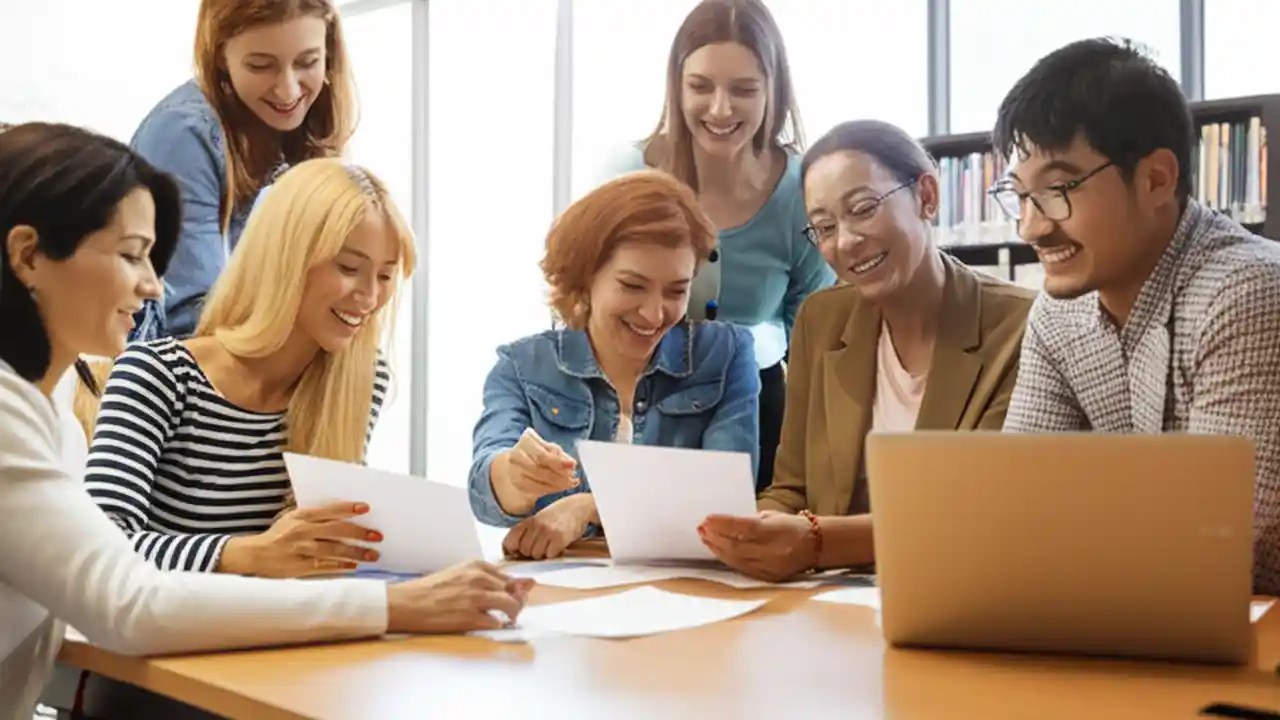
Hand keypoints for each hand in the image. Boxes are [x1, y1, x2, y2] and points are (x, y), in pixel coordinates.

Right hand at [218, 501, 380, 577]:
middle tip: (377, 536)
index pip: (328, 510)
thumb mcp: (292, 518)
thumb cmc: (279, 534)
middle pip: (335, 531)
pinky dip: (340, 566)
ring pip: (332, 550)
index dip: (347, 508)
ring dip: (355, 553)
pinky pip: (324, 567)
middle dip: (358, 533)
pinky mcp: (298, 566)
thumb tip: (344, 513)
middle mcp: (301, 531)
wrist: (254, 554)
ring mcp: (300, 550)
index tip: (366, 508)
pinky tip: (354, 566)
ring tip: (372, 555)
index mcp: (301, 516)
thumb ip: (315, 516)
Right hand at [386, 560, 535, 632]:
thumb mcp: (460, 574)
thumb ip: (489, 578)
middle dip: (516, 603)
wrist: (407, 604)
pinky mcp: (470, 618)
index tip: (508, 597)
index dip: (512, 590)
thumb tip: (526, 583)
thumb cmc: (431, 590)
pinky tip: (484, 624)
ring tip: (502, 619)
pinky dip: (494, 626)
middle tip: (507, 611)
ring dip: (511, 614)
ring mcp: (475, 598)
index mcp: (476, 565)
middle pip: (515, 592)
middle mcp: (479, 579)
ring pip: (511, 606)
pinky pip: (496, 623)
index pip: (510, 577)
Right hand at [492, 428, 578, 514]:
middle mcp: (516, 455)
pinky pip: (534, 490)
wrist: (522, 462)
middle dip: (558, 476)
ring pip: (535, 482)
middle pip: (537, 469)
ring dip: (555, 484)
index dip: (558, 461)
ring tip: (569, 483)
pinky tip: (560, 487)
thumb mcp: (551, 448)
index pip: (542, 454)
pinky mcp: (517, 483)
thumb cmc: (540, 452)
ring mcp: (514, 470)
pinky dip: (550, 489)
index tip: (573, 465)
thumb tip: (571, 464)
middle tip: (572, 479)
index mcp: (526, 441)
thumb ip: (559, 455)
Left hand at [502, 494, 596, 559]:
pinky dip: (554, 554)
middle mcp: (536, 525)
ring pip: (536, 555)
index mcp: (528, 521)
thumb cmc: (558, 515)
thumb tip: (515, 551)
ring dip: (543, 554)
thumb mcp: (539, 519)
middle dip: (531, 553)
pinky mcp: (559, 538)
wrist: (579, 507)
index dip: (511, 550)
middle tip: (541, 547)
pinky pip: (550, 555)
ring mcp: (547, 531)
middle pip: (524, 550)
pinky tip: (558, 546)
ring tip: (550, 545)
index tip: (516, 553)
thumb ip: (527, 531)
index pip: (509, 541)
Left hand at [698, 510, 816, 581]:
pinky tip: (718, 551)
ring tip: (705, 538)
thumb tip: (721, 524)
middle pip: (736, 546)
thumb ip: (748, 522)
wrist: (815, 546)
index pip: (744, 528)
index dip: (723, 524)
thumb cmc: (792, 526)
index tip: (707, 519)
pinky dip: (728, 559)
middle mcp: (773, 552)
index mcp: (776, 532)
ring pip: (736, 559)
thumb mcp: (772, 516)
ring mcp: (770, 567)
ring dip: (717, 548)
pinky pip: (742, 569)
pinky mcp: (768, 578)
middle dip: (716, 537)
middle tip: (702, 528)